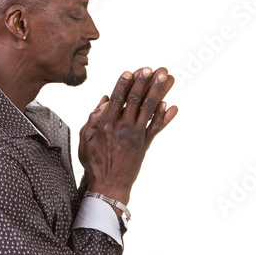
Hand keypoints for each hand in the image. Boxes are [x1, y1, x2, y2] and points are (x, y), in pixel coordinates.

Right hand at [78, 66, 177, 204]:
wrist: (109, 185)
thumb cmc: (95, 163)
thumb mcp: (85, 139)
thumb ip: (93, 119)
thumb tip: (103, 100)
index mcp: (106, 125)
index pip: (117, 99)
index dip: (125, 84)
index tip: (131, 71)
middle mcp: (123, 128)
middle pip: (136, 100)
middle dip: (145, 82)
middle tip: (152, 69)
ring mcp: (136, 136)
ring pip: (149, 109)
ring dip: (159, 92)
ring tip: (166, 78)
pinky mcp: (145, 144)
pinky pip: (156, 127)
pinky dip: (164, 116)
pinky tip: (170, 105)